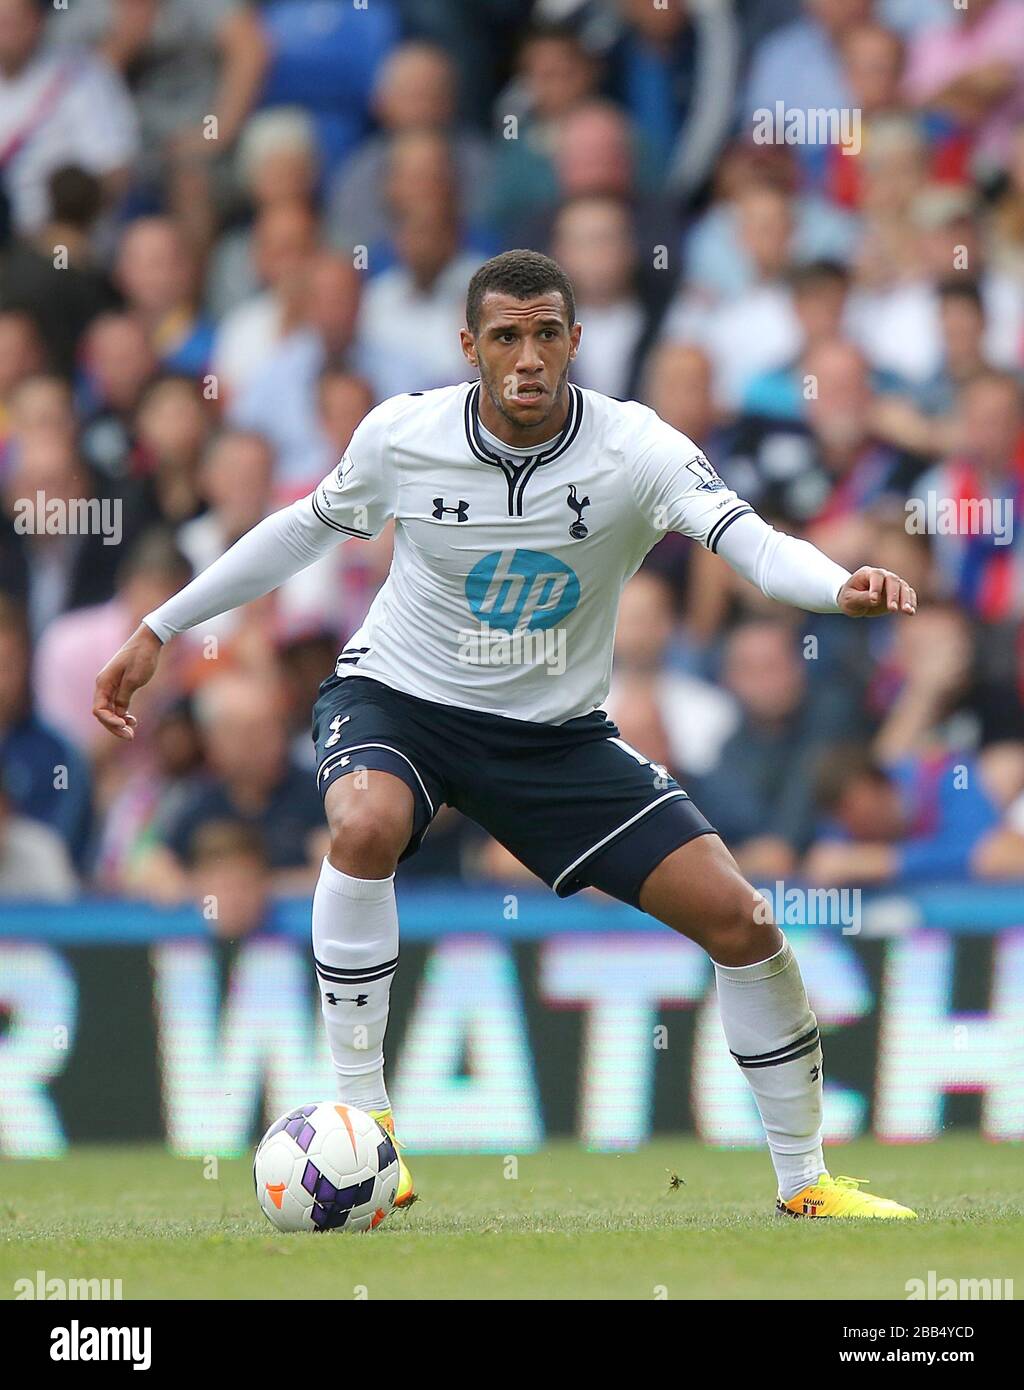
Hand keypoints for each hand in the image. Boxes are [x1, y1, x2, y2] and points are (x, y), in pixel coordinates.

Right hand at [92, 623, 163, 740]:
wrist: (149, 640)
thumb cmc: (141, 657)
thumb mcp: (134, 679)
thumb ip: (123, 697)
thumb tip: (118, 714)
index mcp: (103, 683)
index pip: (99, 710)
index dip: (109, 722)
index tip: (125, 726)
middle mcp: (104, 685)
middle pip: (103, 713)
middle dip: (114, 727)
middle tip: (131, 736)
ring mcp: (111, 686)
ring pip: (110, 710)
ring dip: (119, 722)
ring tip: (132, 731)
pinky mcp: (120, 685)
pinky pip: (116, 705)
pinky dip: (122, 714)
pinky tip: (132, 720)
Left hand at [838, 566, 916, 618]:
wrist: (854, 601)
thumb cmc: (849, 598)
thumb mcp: (849, 600)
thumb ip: (861, 598)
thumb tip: (875, 600)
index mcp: (867, 573)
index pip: (876, 576)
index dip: (876, 587)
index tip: (874, 600)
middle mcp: (882, 575)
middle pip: (892, 580)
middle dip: (893, 595)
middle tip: (892, 609)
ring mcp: (892, 583)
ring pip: (903, 587)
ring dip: (906, 599)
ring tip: (907, 611)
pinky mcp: (898, 592)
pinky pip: (908, 594)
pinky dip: (911, 602)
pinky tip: (911, 612)